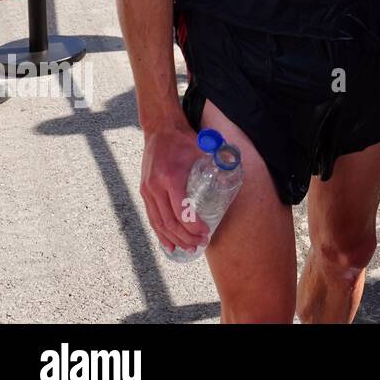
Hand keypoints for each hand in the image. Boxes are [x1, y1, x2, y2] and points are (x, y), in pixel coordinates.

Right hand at [140, 120, 213, 253]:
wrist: (159, 129)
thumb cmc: (183, 139)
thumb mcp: (202, 148)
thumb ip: (217, 160)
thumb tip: (235, 171)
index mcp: (171, 178)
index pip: (181, 210)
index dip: (193, 226)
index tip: (205, 233)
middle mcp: (156, 187)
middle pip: (169, 222)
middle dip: (186, 237)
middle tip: (201, 244)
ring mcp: (147, 191)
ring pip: (158, 223)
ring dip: (173, 239)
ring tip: (187, 249)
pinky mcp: (144, 192)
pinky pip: (151, 217)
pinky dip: (159, 233)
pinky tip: (168, 244)